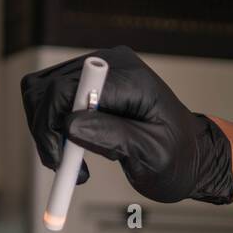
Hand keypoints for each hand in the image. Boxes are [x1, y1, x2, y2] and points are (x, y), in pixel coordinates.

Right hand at [20, 45, 232, 204]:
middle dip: (46, 130)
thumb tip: (70, 124)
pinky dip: (53, 129)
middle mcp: (110, 65)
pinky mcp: (89, 86)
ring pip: (42, 93)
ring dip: (47, 131)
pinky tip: (74, 151)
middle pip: (47, 87)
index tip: (62, 161)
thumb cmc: (179, 157)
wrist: (190, 156)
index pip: (67, 88)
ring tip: (73, 164)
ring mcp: (98, 73)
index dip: (52, 125)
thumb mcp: (151, 154)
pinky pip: (52, 100)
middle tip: (63, 167)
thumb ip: (114, 136)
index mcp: (129, 78)